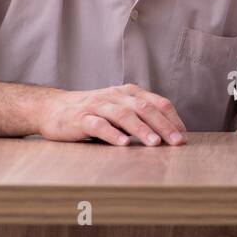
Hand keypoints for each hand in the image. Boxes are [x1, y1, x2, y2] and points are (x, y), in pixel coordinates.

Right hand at [39, 83, 187, 145]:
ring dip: (141, 129)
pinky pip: (98, 125)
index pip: (157, 102)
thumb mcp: (119, 110)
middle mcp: (115, 96)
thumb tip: (169, 136)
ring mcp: (97, 106)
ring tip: (155, 143)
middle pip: (143, 108)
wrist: (53, 109)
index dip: (172, 119)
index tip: (183, 136)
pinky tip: (123, 143)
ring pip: (123, 114)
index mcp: (128, 93)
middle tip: (176, 142)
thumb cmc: (92, 113)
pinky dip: (112, 133)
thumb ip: (139, 117)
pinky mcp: (80, 119)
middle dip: (163, 125)